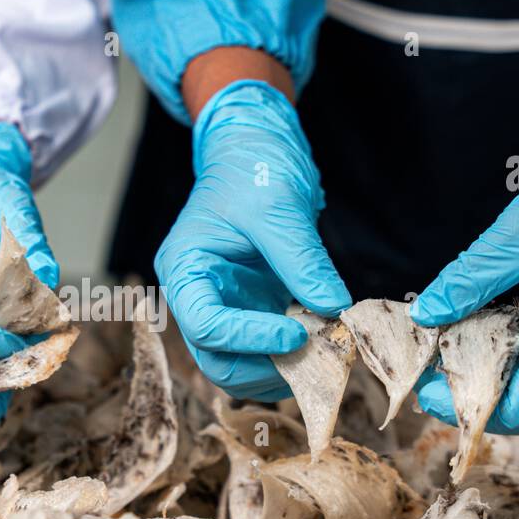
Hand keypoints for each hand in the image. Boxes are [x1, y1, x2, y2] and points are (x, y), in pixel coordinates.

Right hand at [155, 79, 351, 400]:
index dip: (252, 339)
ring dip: (283, 369)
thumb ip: (302, 260)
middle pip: (218, 361)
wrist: (257, 148)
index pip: (206, 326)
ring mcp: (226, 307)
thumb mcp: (279, 206)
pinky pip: (267, 354)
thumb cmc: (253, 167)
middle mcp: (198, 296)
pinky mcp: (254, 312)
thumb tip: (334, 309)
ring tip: (326, 346)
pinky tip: (325, 338)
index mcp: (185, 270)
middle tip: (317, 355)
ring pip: (241, 368)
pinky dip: (295, 358)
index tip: (300, 333)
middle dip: (267, 367)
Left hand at [412, 102, 518, 433]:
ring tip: (454, 326)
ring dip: (491, 360)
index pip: (514, 410)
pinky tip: (491, 314)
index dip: (462, 407)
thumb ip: (468, 282)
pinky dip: (516, 344)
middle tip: (428, 349)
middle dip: (468, 381)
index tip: (423, 386)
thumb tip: (424, 316)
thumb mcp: (518, 237)